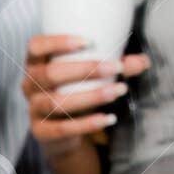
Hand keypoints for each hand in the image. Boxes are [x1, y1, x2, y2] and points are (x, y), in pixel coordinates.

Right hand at [22, 34, 150, 155]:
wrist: (60, 131)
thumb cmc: (75, 90)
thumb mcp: (91, 75)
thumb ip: (114, 66)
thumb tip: (143, 61)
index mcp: (36, 62)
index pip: (36, 46)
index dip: (57, 42)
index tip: (88, 41)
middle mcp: (29, 84)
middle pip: (50, 74)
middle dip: (86, 69)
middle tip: (117, 67)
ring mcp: (33, 109)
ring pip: (57, 102)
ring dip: (91, 96)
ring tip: (119, 91)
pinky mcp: (41, 132)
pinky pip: (63, 128)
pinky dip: (88, 124)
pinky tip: (109, 118)